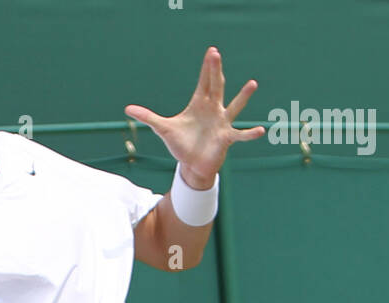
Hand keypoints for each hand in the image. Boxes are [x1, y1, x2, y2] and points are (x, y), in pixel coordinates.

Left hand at [125, 47, 264, 188]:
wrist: (191, 165)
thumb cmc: (181, 144)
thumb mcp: (163, 129)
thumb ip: (148, 117)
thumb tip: (128, 109)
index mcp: (199, 105)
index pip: (204, 83)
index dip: (206, 68)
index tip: (211, 52)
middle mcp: (213, 110)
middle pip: (216, 87)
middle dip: (215, 72)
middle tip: (216, 55)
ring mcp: (222, 123)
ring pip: (235, 107)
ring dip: (243, 97)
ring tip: (252, 84)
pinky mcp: (226, 138)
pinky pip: (241, 135)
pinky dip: (250, 134)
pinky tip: (261, 130)